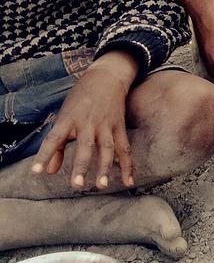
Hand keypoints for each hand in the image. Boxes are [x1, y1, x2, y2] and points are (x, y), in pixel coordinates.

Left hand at [31, 57, 135, 190]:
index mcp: (69, 118)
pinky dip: (128, 165)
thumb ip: (57, 144)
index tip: (36, 172)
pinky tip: (128, 181)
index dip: (44, 155)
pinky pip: (124, 148)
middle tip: (76, 185)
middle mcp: (88, 122)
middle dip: (80, 166)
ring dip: (104, 168)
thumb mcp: (64, 116)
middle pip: (84, 146)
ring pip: (106, 148)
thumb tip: (50, 171)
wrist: (106, 77)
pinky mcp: (119, 127)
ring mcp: (106, 125)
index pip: (54, 138)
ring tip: (101, 186)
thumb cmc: (80, 99)